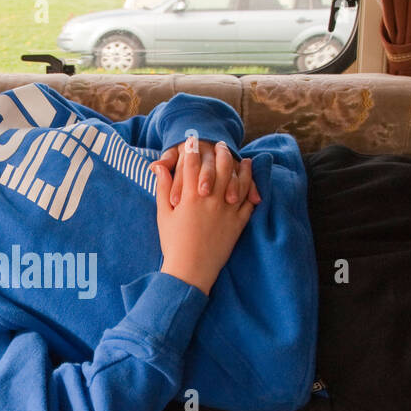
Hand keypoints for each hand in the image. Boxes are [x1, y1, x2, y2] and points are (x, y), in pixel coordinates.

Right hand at [151, 135, 256, 295]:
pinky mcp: (238, 223)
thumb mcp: (163, 214)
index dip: (191, 149)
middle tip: (218, 145)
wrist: (191, 270)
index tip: (192, 140)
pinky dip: (251, 186)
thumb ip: (163, 187)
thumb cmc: (173, 243)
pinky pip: (248, 200)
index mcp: (189, 197)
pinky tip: (250, 178)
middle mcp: (210, 200)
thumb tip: (160, 166)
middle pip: (218, 166)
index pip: (191, 164)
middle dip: (219, 152)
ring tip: (238, 157)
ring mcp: (227, 211)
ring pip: (237, 179)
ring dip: (238, 165)